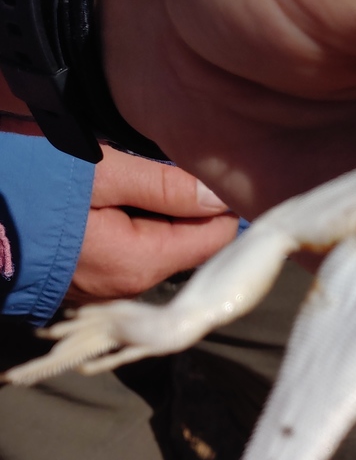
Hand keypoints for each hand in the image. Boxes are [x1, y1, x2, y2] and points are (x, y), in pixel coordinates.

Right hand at [67, 145, 238, 303]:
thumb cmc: (30, 191)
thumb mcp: (102, 175)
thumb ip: (163, 186)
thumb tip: (218, 196)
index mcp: (141, 263)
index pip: (215, 240)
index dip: (219, 204)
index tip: (205, 171)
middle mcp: (130, 286)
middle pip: (188, 244)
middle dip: (184, 206)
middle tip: (158, 169)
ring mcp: (106, 290)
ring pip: (158, 248)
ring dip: (155, 215)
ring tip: (128, 184)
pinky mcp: (86, 283)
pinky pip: (127, 254)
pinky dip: (129, 227)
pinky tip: (108, 203)